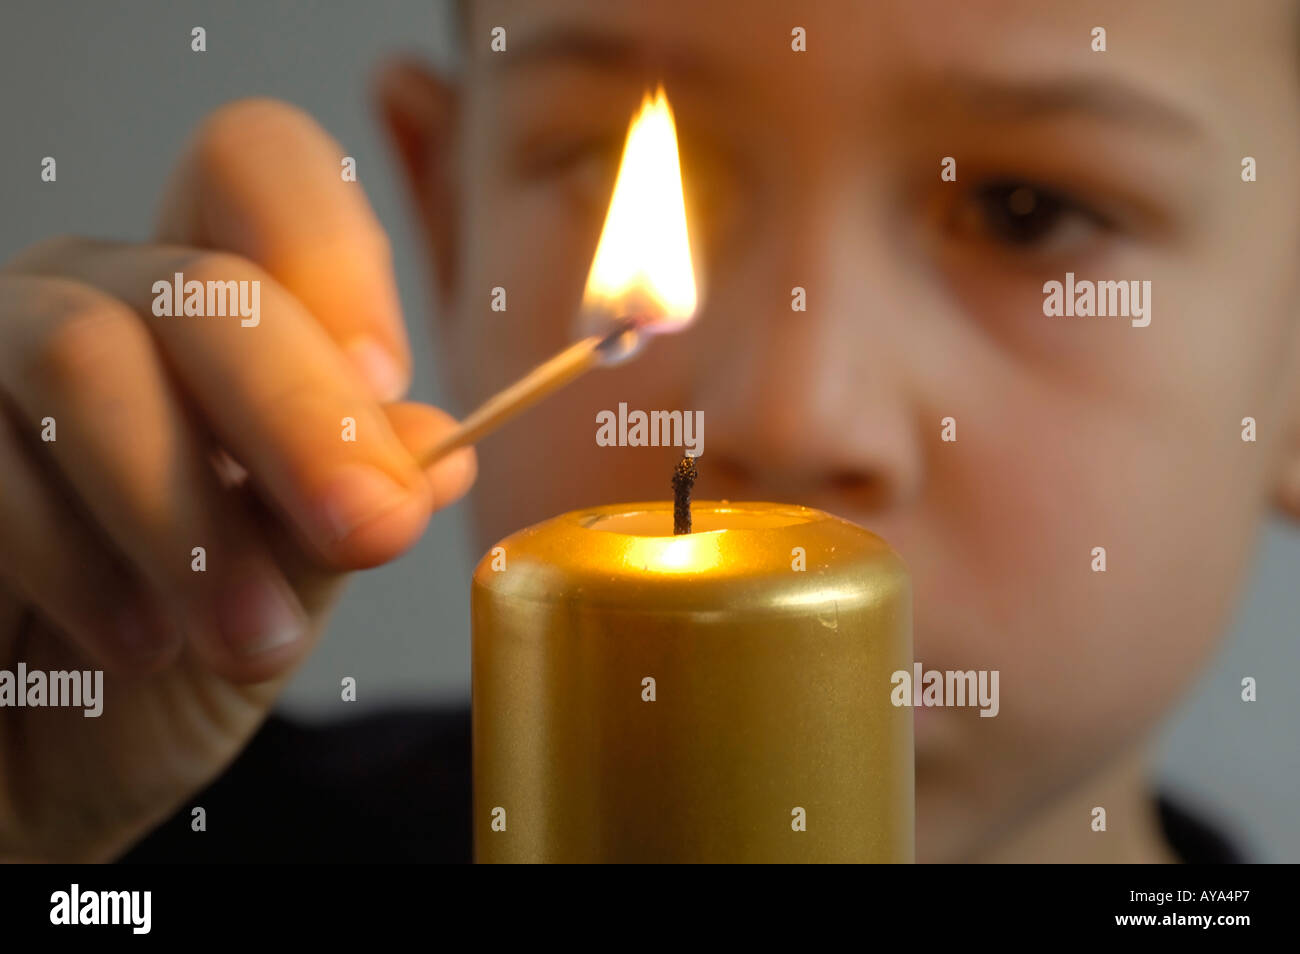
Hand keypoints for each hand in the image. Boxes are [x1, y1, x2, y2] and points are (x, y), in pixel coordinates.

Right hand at [0, 99, 474, 860]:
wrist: (28, 773)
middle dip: (302, 415)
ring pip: (84, 357)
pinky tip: (135, 643)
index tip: (388, 387)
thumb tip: (437, 446)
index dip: (333, 254)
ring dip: (190, 513)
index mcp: (199, 313)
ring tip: (252, 637)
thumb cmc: (157, 671)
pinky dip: (81, 563)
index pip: (256, 168)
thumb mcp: (283, 587)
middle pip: (200, 283)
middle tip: (365, 529)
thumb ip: (344, 504)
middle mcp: (85, 302)